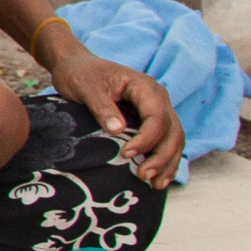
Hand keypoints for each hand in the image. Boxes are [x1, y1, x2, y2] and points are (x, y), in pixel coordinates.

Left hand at [48, 36, 180, 185]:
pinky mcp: (150, 121)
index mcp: (145, 87)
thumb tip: (118, 130)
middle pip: (172, 131)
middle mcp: (157, 98)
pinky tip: (159, 178)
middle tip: (144, 176)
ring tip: (155, 184)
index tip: (126, 154)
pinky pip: (165, 141)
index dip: (146, 139)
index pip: (157, 117)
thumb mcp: (86, 87)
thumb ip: (102, 107)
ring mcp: (157, 110)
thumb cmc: (80, 74)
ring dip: (168, 163)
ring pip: (174, 139)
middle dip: (162, 156)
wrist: (76, 66)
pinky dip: (165, 160)